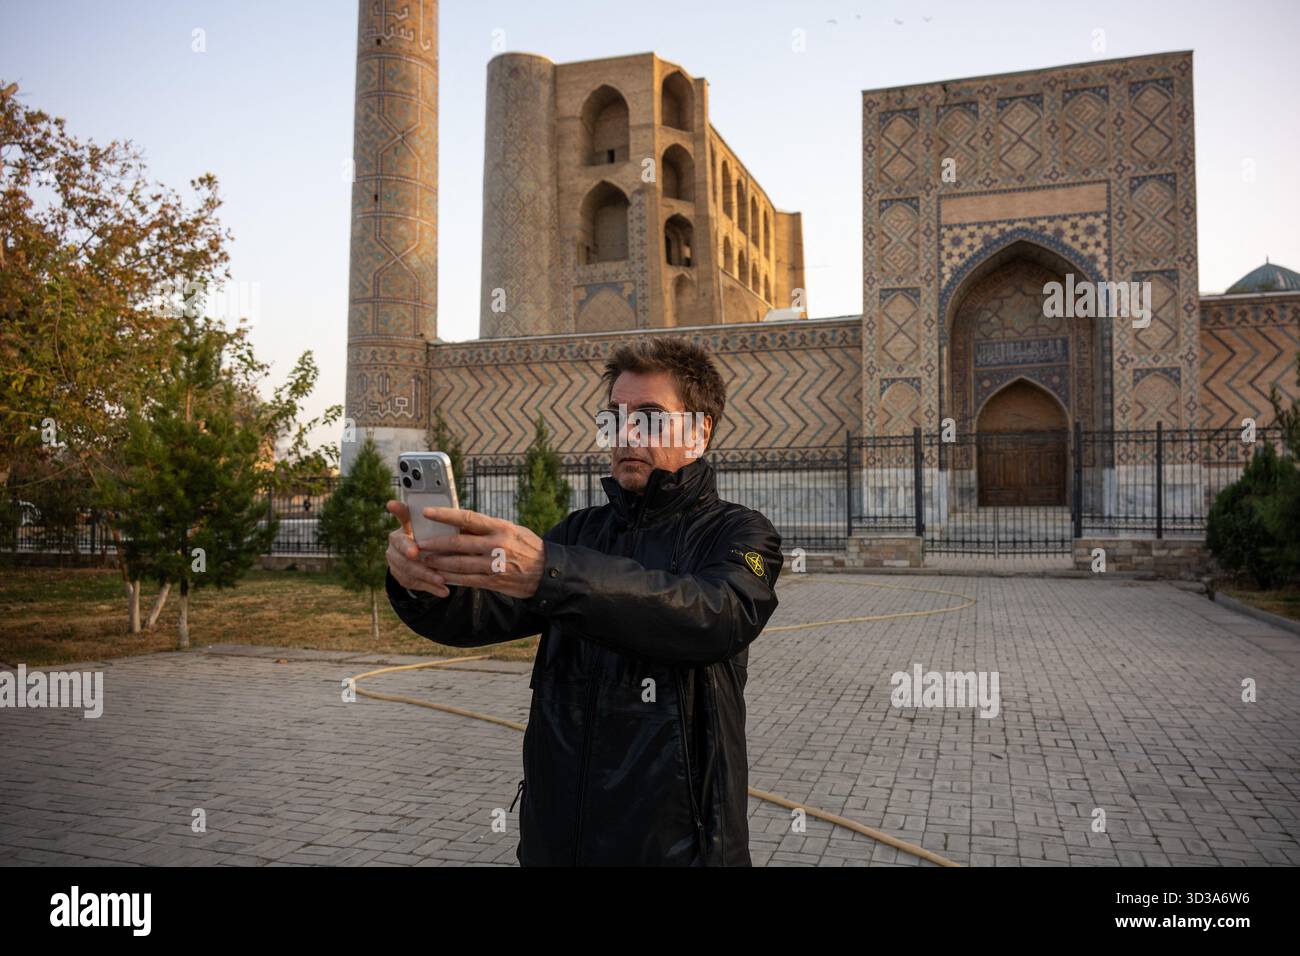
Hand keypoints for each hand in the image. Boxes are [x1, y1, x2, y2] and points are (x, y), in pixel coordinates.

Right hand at [385, 500, 450, 597]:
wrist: (424, 556)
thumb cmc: (435, 538)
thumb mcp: (438, 528)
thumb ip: (442, 521)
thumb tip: (456, 514)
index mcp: (406, 525)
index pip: (402, 516)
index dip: (398, 510)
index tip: (394, 508)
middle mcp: (395, 542)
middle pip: (401, 551)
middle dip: (413, 557)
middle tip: (421, 558)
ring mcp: (394, 560)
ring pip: (407, 570)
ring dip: (425, 576)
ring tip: (442, 581)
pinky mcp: (399, 575)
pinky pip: (412, 583)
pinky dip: (429, 588)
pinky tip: (443, 591)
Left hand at [415, 507, 544, 599]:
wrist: (548, 572)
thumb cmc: (527, 546)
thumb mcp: (512, 530)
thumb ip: (487, 528)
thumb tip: (460, 524)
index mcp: (500, 527)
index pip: (467, 518)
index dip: (444, 515)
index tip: (427, 512)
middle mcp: (496, 545)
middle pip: (458, 543)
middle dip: (434, 543)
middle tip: (418, 542)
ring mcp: (494, 565)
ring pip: (458, 563)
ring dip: (438, 562)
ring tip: (424, 560)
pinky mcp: (493, 581)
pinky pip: (467, 580)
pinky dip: (451, 578)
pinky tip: (439, 575)